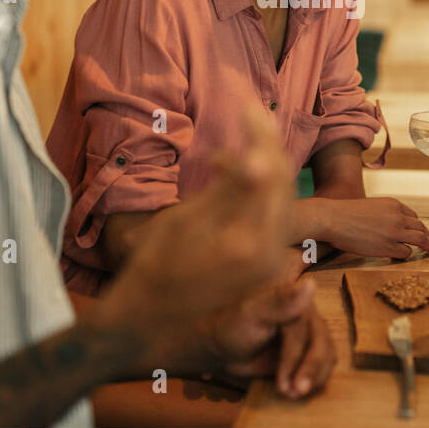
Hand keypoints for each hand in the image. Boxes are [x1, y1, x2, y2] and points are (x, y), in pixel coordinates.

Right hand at [100, 105, 293, 330]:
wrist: (145, 322)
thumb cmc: (152, 269)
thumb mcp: (184, 222)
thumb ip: (227, 191)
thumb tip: (260, 156)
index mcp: (248, 242)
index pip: (270, 174)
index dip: (261, 135)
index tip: (244, 105)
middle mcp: (268, 253)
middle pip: (283, 182)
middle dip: (267, 143)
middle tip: (246, 111)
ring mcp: (269, 260)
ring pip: (280, 195)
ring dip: (262, 162)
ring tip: (232, 141)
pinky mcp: (263, 261)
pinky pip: (270, 212)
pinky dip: (255, 187)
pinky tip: (226, 171)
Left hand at [207, 279, 335, 398]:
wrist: (224, 349)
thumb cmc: (233, 327)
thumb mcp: (251, 314)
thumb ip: (280, 302)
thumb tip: (310, 284)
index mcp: (296, 299)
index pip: (305, 330)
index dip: (296, 357)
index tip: (285, 381)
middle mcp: (308, 315)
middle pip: (321, 344)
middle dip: (309, 370)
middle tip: (294, 392)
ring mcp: (310, 335)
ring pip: (327, 356)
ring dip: (314, 378)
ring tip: (292, 394)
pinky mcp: (308, 353)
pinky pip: (323, 366)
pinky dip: (315, 380)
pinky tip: (297, 391)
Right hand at [319, 196, 428, 258]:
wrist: (334, 219)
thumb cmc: (346, 214)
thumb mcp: (371, 206)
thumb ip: (385, 214)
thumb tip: (392, 226)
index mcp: (394, 205)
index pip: (413, 216)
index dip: (419, 226)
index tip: (422, 231)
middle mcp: (398, 217)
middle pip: (421, 227)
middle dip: (428, 236)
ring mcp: (395, 232)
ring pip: (420, 239)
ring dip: (427, 246)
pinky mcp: (389, 247)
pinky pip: (406, 252)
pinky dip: (407, 254)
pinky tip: (404, 256)